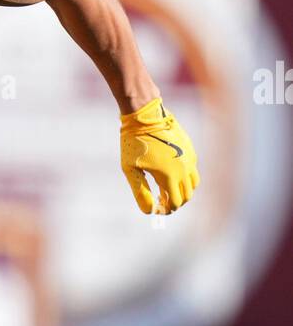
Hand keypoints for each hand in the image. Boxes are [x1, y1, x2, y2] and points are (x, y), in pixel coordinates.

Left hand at [120, 97, 199, 214]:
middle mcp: (184, 169)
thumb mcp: (131, 170)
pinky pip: (193, 170)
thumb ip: (140, 191)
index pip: (174, 203)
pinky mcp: (191, 150)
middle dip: (175, 202)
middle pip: (186, 196)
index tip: (156, 208)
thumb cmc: (134, 143)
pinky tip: (171, 173)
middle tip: (162, 201)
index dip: (165, 210)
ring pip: (193, 184)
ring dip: (183, 191)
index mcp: (169, 176)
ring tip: (167, 189)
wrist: (145, 115)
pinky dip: (185, 177)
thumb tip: (149, 210)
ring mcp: (190, 159)